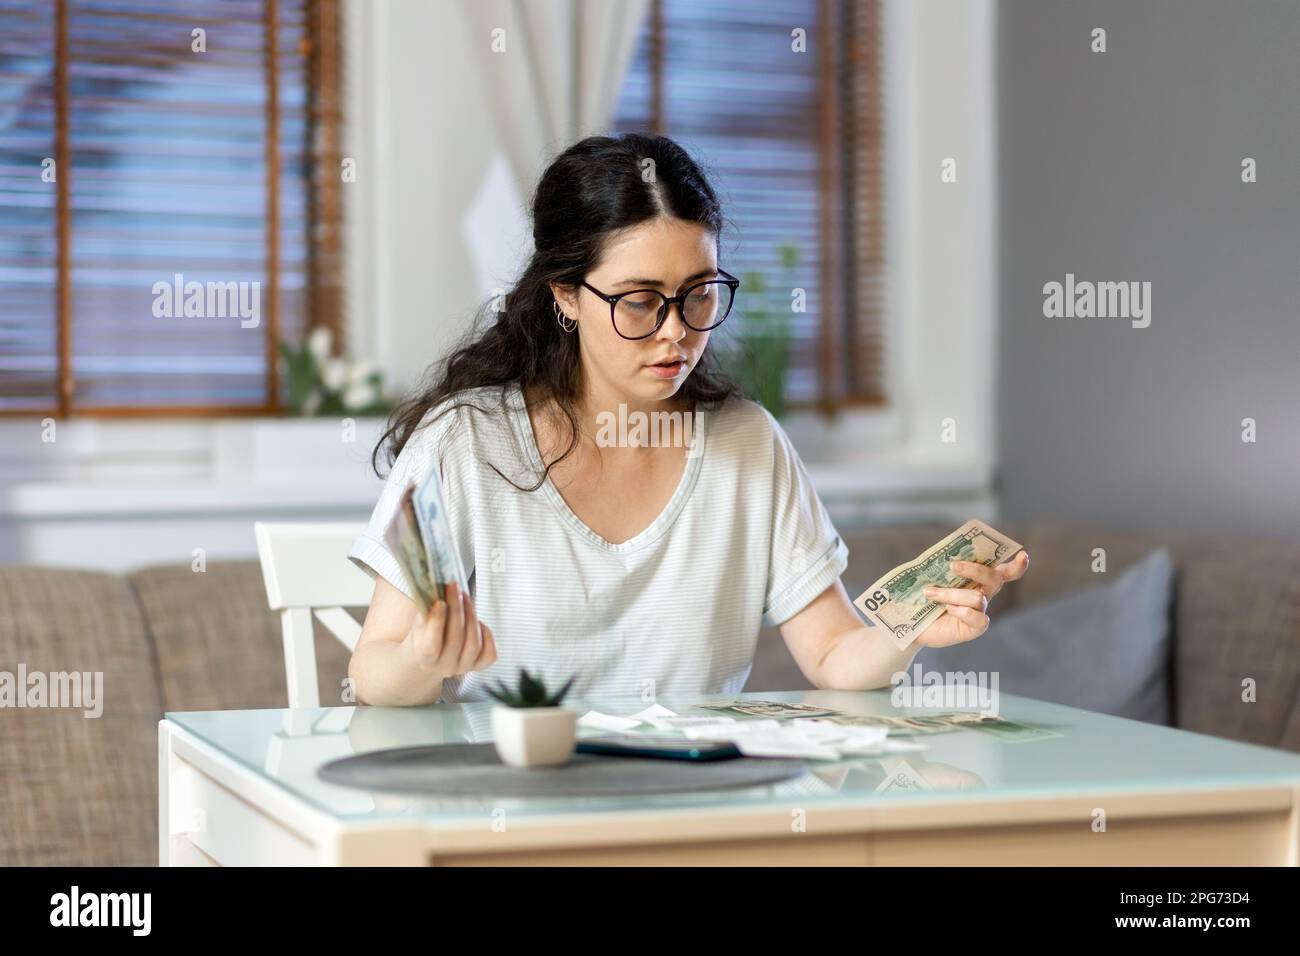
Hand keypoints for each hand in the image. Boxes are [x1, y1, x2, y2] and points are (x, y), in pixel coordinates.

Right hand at [402, 581, 497, 680]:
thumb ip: (426, 612)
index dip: (437, 623)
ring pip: (473, 644)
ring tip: (465, 597)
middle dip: (456, 610)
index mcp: (424, 658)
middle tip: (455, 588)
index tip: (440, 602)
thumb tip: (438, 591)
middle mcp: (444, 667)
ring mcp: (463, 667)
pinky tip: (477, 621)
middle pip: (455, 640)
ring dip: (471, 616)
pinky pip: (490, 652)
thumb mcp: (418, 623)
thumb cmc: (425, 633)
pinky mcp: (479, 665)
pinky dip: (487, 634)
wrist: (431, 653)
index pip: (431, 646)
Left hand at [914, 550, 1029, 647]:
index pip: (1002, 571)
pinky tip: (947, 610)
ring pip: (977, 597)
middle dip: (974, 569)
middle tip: (952, 566)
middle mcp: (983, 593)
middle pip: (994, 578)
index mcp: (977, 578)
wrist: (910, 622)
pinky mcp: (974, 628)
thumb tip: (944, 555)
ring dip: (950, 593)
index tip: (1023, 555)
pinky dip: (961, 611)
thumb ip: (939, 565)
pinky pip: (978, 618)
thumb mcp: (928, 576)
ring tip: (929, 593)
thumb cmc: (921, 594)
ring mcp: (980, 612)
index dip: (1016, 565)